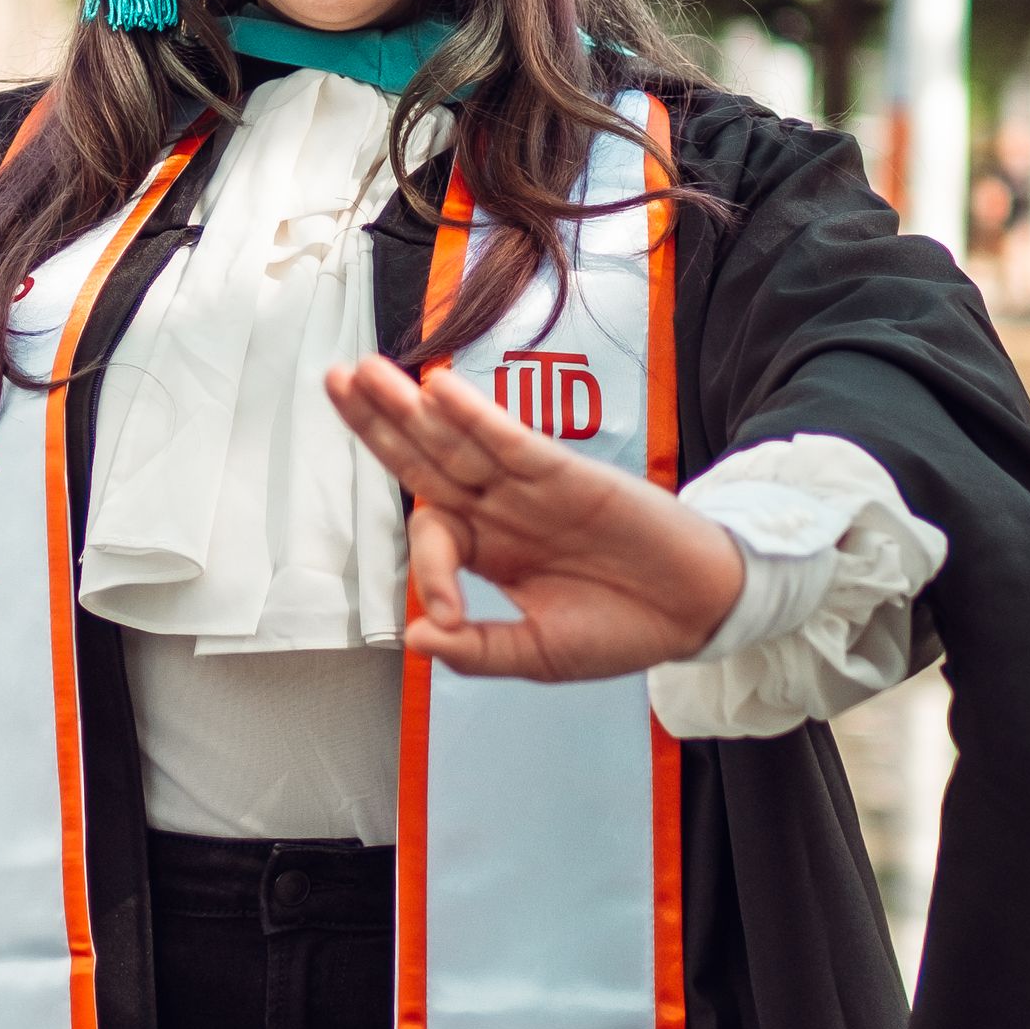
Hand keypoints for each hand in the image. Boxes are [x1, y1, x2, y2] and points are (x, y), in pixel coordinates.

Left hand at [324, 355, 743, 682]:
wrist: (696, 611)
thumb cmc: (621, 629)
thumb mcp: (537, 655)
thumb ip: (476, 649)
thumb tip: (418, 638)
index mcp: (489, 550)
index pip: (433, 535)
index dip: (426, 570)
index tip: (448, 615)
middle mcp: (502, 509)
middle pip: (427, 458)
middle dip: (379, 423)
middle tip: (333, 382)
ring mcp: (531, 488)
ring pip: (459, 440)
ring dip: (411, 407)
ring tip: (364, 373)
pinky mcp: (568, 475)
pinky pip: (513, 443)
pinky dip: (479, 418)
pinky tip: (441, 391)